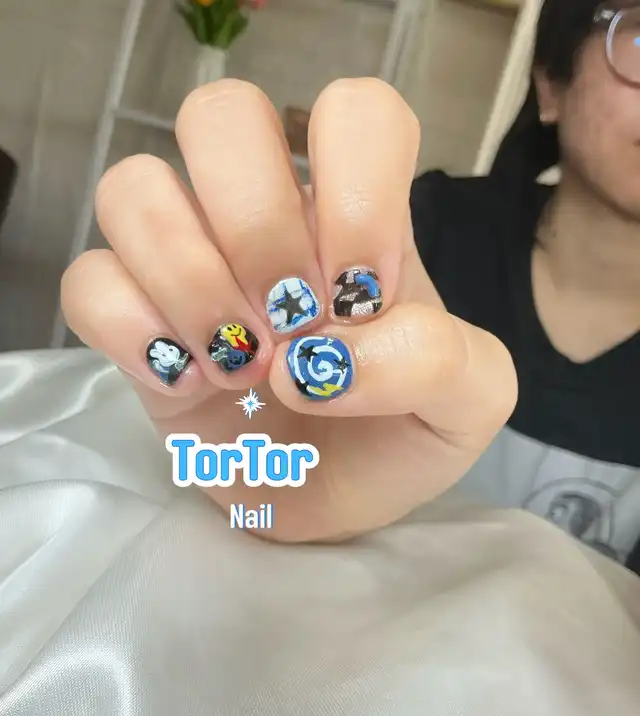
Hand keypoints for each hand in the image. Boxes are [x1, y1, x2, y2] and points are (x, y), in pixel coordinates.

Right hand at [61, 78, 516, 542]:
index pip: (354, 112)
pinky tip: (186, 383)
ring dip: (190, 283)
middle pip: (221, 116)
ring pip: (135, 189)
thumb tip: (322, 354)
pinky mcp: (136, 321)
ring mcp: (190, 261)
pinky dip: (133, 333)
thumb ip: (439, 361)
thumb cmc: (398, 437)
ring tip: (238, 369)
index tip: (361, 296)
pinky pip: (89, 281)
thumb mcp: (468, 406)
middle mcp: (265, 217)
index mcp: (356, 214)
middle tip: (290, 322)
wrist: (327, 501)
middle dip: (257, 226)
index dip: (357, 189)